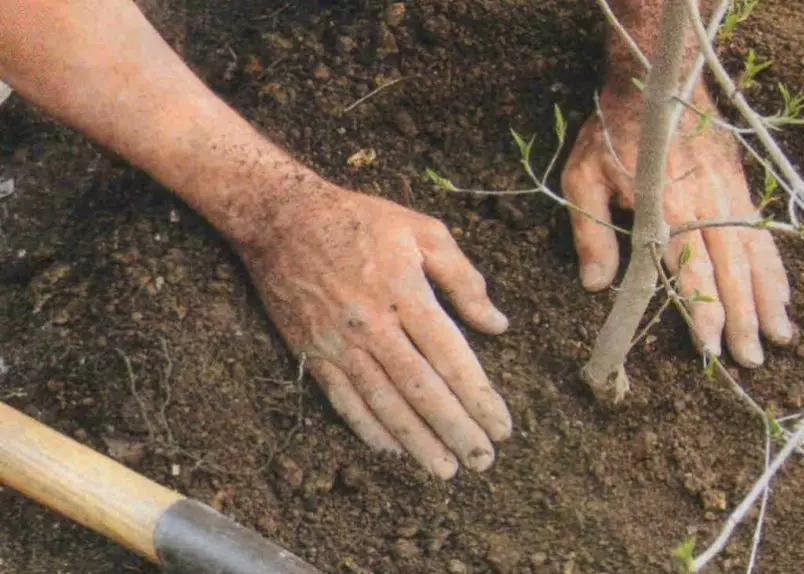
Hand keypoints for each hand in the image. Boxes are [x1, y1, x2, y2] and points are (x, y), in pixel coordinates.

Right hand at [239, 182, 511, 478]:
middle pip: (421, 389)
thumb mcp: (423, 231)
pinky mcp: (313, 352)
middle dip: (455, 429)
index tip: (502, 425)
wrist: (283, 218)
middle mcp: (373, 324)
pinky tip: (392, 449)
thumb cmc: (361, 220)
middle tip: (483, 460)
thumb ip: (463, 279)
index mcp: (405, 292)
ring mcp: (340, 343)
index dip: (478, 396)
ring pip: (383, 403)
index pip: (450, 356)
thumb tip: (496, 324)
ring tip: (444, 469)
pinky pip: (343, 399)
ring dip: (417, 440)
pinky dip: (368, 428)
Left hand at [560, 85, 792, 366]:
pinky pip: (763, 234)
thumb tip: (596, 287)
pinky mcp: (741, 187)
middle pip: (731, 269)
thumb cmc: (614, 134)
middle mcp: (707, 203)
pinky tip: (783, 296)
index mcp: (667, 206)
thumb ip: (591, 233)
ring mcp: (729, 194)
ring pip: (756, 254)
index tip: (711, 346)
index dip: (702, 308)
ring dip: (768, 298)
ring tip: (781, 337)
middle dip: (743, 318)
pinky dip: (775, 268)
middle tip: (751, 359)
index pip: (691, 268)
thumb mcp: (583, 179)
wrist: (660, 81)